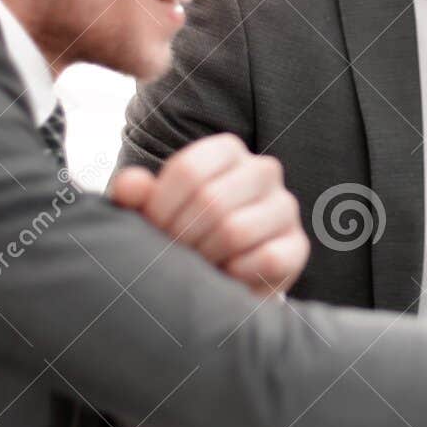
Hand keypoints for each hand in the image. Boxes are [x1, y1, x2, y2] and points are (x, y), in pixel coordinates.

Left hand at [109, 134, 308, 296]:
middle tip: (172, 254)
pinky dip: (237, 274)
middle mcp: (263, 170)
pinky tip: (227, 275)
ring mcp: (285, 207)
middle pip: (211, 199)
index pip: (189, 169)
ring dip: (206, 256)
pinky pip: (266, 259)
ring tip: (197, 265)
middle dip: (182, 235)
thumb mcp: (156, 211)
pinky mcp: (297, 246)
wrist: (222, 273)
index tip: (154, 230)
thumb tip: (129, 186)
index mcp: (227, 151)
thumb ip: (138, 196)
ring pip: (236, 230)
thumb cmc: (186, 232)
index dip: (162, 206)